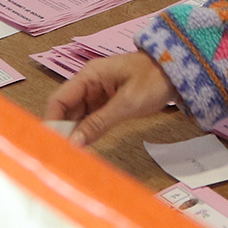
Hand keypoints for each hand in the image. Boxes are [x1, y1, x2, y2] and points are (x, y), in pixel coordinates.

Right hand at [44, 52, 178, 145]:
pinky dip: (87, 131)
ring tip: (69, 154)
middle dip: (62, 131)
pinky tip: (84, 146)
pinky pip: (91, 118)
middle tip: (60, 155)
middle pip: (66, 109)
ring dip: (74, 133)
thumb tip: (73, 143)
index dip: (52, 122)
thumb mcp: (127, 103)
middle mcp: (89, 83)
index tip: (49, 144)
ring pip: (77, 116)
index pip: (59, 100)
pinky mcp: (108, 102)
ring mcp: (98, 93)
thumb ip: (98, 123)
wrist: (178, 72)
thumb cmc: (154, 80)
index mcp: (89, 76)